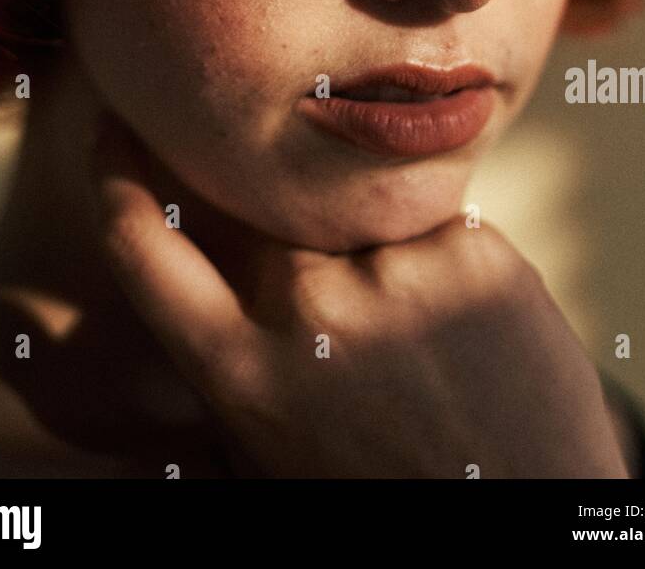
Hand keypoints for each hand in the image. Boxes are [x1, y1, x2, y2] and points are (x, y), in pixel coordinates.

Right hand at [89, 111, 628, 478]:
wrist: (530, 521)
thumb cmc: (391, 484)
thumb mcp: (279, 440)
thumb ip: (242, 344)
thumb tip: (216, 239)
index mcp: (242, 373)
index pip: (142, 244)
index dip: (114, 171)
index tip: (113, 123)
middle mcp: (307, 311)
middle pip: (272, 220)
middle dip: (305, 247)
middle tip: (367, 329)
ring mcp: (393, 273)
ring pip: (362, 218)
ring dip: (386, 260)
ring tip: (433, 351)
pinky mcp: (472, 249)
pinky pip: (436, 222)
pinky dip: (447, 262)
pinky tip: (475, 334)